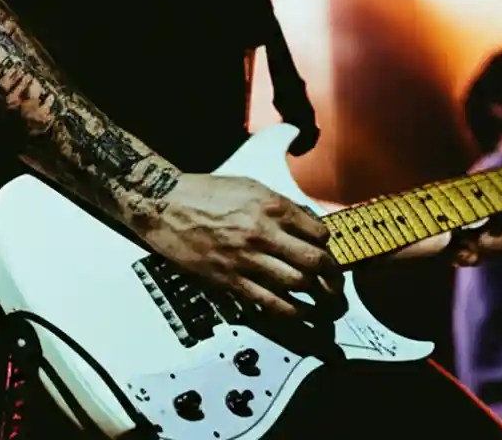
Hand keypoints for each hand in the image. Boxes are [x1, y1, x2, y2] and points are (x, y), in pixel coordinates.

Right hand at [141, 173, 344, 317]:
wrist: (165, 204)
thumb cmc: (206, 193)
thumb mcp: (250, 186)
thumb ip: (281, 205)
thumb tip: (308, 224)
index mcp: (271, 205)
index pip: (318, 233)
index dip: (328, 247)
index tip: (326, 254)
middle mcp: (263, 232)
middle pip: (314, 262)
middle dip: (332, 277)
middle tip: (336, 285)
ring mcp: (246, 258)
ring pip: (297, 284)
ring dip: (318, 298)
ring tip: (326, 304)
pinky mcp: (229, 278)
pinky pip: (268, 302)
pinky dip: (291, 312)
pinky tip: (301, 314)